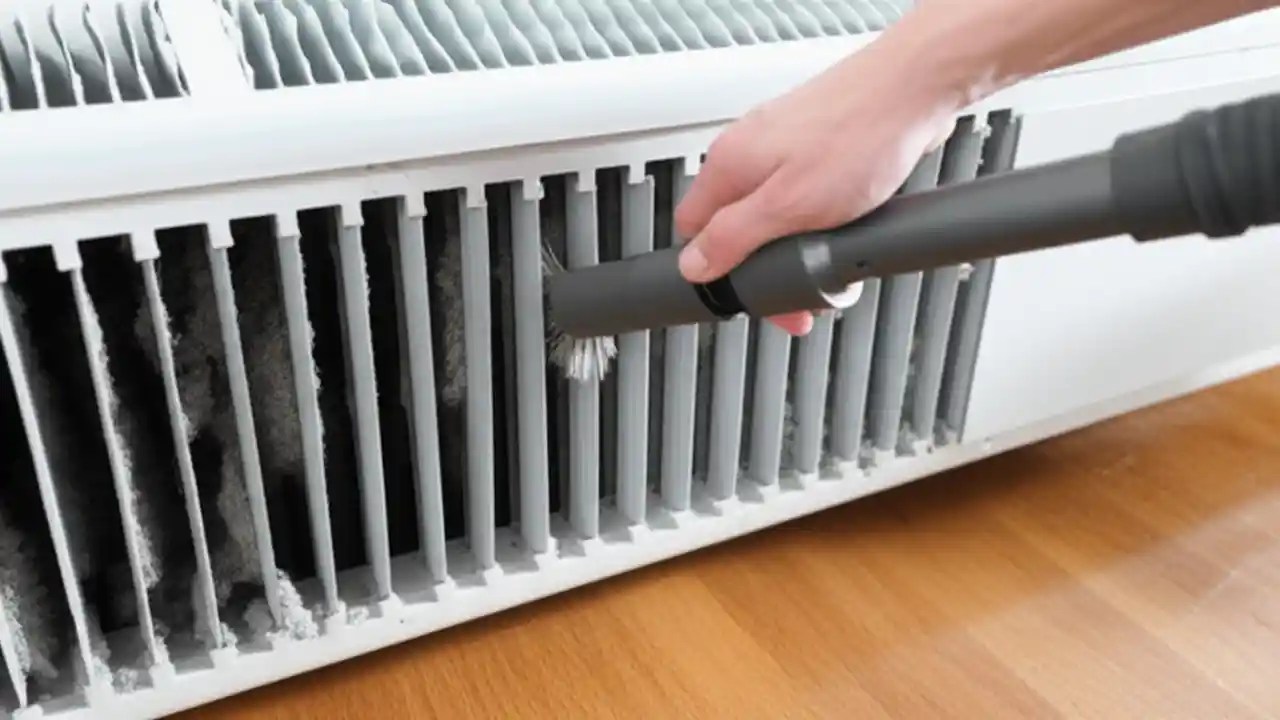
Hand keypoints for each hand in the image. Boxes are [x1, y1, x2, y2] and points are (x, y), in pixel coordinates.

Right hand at [673, 41, 960, 335]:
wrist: (916, 90)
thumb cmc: (860, 136)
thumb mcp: (788, 205)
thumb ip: (733, 238)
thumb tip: (693, 265)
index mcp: (727, 164)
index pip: (691, 230)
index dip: (714, 268)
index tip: (749, 292)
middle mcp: (748, 150)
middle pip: (733, 225)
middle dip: (766, 264)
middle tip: (800, 295)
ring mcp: (781, 145)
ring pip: (771, 212)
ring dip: (796, 245)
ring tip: (829, 257)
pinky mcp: (816, 146)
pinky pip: (803, 196)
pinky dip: (820, 220)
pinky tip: (844, 226)